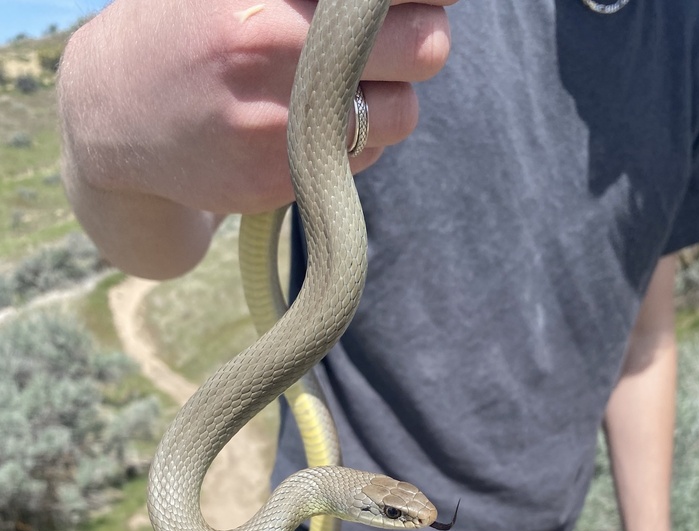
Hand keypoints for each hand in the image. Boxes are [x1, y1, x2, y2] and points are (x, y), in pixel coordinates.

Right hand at [58, 0, 452, 214]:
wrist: (114, 115)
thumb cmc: (189, 26)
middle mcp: (278, 43)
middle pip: (426, 45)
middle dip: (421, 39)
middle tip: (398, 38)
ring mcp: (282, 119)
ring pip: (404, 113)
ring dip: (391, 98)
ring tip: (346, 85)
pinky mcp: (283, 177)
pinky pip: (364, 157)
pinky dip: (355, 139)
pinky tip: (310, 122)